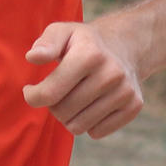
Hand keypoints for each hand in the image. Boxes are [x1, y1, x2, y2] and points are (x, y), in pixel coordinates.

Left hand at [23, 21, 143, 138]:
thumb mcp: (62, 32)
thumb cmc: (83, 43)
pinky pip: (96, 133)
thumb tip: (33, 57)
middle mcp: (111, 73)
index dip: (33, 96)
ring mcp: (125, 91)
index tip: (32, 90)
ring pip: (78, 127)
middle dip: (53, 106)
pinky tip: (92, 105)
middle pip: (62, 112)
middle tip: (58, 92)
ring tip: (74, 98)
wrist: (124, 46)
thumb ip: (45, 43)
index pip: (49, 93)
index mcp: (89, 54)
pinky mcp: (134, 106)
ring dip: (69, 116)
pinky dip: (89, 124)